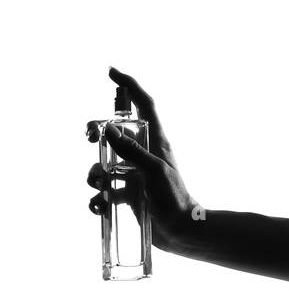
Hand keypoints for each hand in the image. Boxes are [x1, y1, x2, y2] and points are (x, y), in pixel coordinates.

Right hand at [87, 67, 202, 252]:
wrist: (182, 232)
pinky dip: (95, 200)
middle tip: (90, 140)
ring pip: (101, 165)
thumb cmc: (175, 198)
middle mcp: (143, 155)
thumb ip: (130, 150)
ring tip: (101, 187)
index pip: (143, 105)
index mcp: (156, 142)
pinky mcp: (127, 196)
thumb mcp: (153, 171)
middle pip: (112, 133)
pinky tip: (100, 207)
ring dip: (93, 175)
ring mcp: (133, 175)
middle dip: (95, 135)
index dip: (129, 87)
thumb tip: (107, 127)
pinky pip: (101, 193)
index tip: (111, 71)